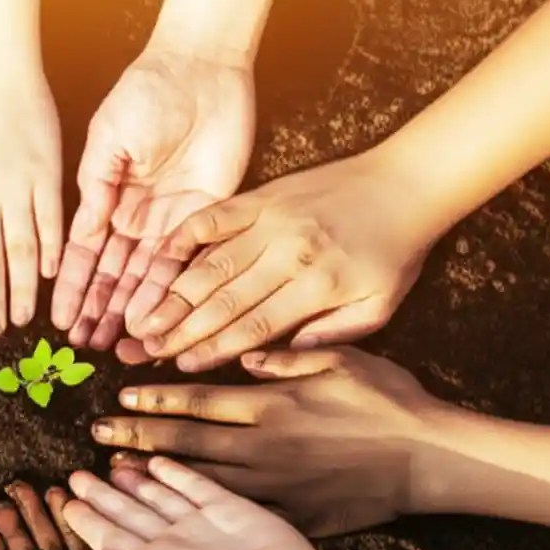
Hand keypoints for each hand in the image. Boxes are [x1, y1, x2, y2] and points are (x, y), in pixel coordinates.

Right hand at [52, 49, 254, 350]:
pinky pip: (187, 261)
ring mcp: (172, 218)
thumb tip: (82, 234)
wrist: (201, 69)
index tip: (58, 321)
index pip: (84, 251)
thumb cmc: (146, 93)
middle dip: (98, 310)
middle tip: (83, 348)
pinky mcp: (208, 215)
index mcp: (108, 196)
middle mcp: (137, 214)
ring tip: (115, 346)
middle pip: (114, 273)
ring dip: (131, 311)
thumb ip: (96, 187)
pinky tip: (157, 320)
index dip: (71, 287)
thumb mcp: (108, 138)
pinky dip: (171, 291)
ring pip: (147, 277)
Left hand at [61, 458, 334, 549]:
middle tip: (75, 476)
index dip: (87, 521)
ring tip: (109, 465)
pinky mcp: (229, 507)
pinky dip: (175, 472)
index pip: (111, 539)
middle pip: (128, 514)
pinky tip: (157, 461)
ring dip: (134, 481)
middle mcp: (174, 544)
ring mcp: (201, 525)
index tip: (64, 502)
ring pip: (157, 497)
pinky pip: (195, 485)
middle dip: (102, 496)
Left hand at [93, 347, 452, 536]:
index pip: (197, 400)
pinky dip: (204, 511)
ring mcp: (277, 484)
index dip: (155, 399)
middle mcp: (264, 445)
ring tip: (120, 473)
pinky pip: (240, 513)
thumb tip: (239, 353)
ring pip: (203, 480)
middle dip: (138, 439)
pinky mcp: (294, 513)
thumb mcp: (339, 357)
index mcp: (271, 403)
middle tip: (98, 438)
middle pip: (187, 442)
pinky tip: (178, 510)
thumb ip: (285, 355)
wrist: (429, 456)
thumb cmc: (388, 398)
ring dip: (158, 476)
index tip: (120, 398)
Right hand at [120, 152, 433, 370]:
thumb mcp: (379, 306)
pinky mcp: (263, 196)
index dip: (213, 348)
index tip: (180, 366)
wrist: (407, 183)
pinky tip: (157, 257)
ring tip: (142, 318)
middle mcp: (289, 254)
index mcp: (318, 286)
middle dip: (180, 329)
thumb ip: (331, 338)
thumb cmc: (395, 252)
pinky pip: (215, 217)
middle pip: (224, 300)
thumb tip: (274, 360)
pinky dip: (184, 236)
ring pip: (211, 265)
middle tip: (143, 350)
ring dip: (173, 294)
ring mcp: (272, 221)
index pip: (254, 327)